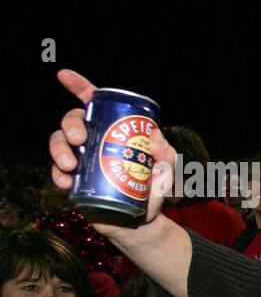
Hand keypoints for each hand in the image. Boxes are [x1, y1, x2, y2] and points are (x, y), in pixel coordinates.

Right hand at [48, 69, 175, 238]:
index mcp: (113, 130)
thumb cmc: (153, 189)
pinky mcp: (74, 180)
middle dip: (70, 125)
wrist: (142, 221)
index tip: (63, 75)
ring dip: (58, 150)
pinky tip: (65, 181)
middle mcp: (93, 140)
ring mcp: (81, 159)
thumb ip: (167, 154)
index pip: (94, 103)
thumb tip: (156, 136)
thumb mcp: (167, 170)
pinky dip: (57, 175)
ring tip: (70, 166)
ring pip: (58, 143)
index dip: (78, 86)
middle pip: (72, 121)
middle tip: (80, 139)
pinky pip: (57, 172)